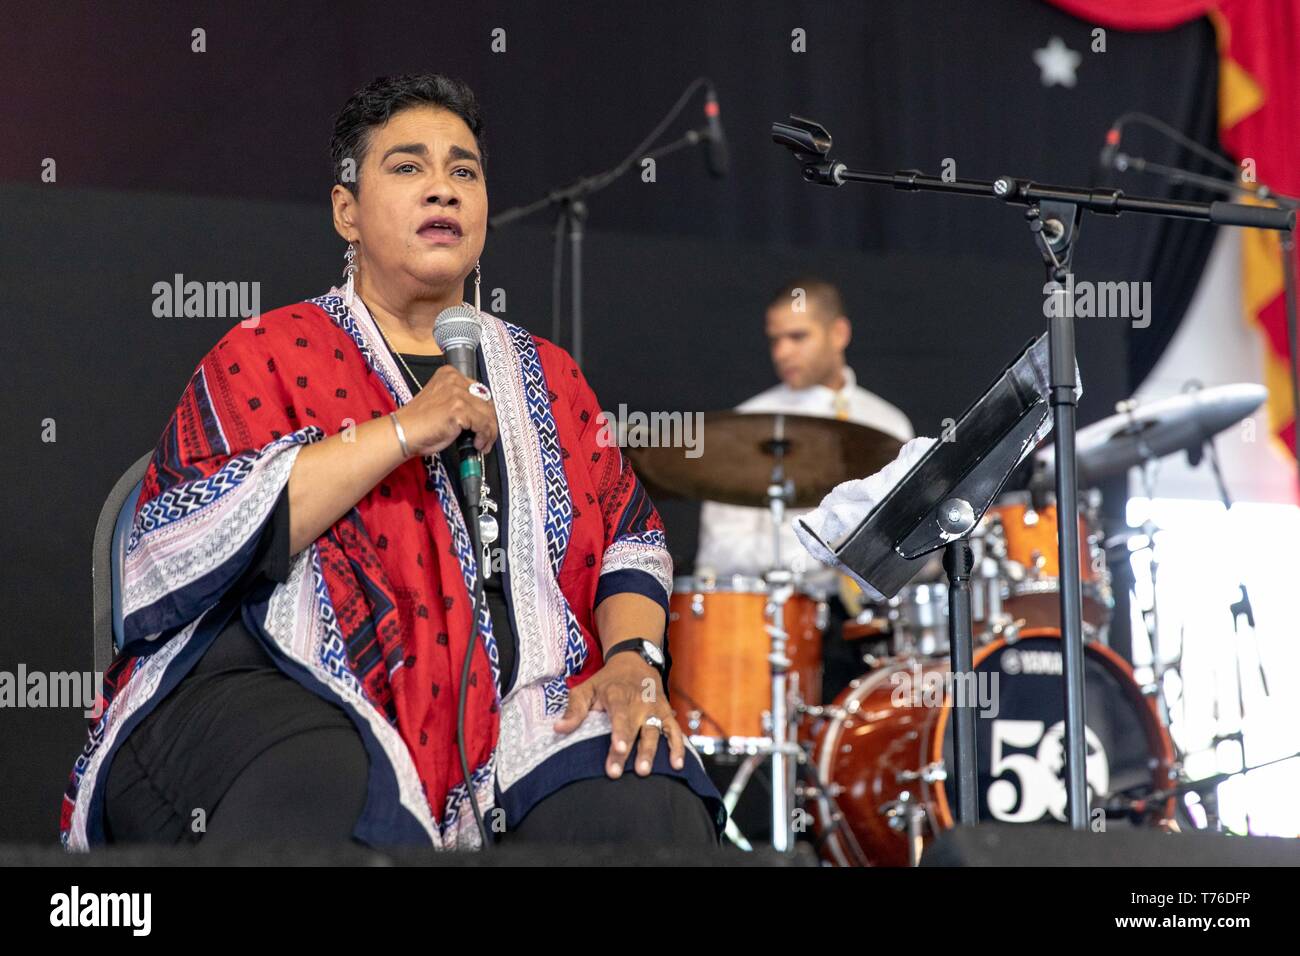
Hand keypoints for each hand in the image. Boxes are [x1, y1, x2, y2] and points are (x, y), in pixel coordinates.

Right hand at [395, 365, 498, 456]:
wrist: (403, 432)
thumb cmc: (419, 423)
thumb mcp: (442, 402)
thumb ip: (460, 401)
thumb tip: (481, 415)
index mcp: (449, 374)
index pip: (480, 391)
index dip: (486, 411)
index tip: (486, 423)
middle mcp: (454, 379)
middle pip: (486, 402)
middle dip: (490, 422)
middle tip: (487, 437)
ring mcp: (457, 393)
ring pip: (488, 414)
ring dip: (489, 433)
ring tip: (483, 444)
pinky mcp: (459, 409)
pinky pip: (483, 425)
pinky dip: (484, 437)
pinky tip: (477, 444)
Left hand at [553, 653, 685, 777]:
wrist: (635, 662)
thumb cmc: (606, 681)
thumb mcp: (586, 688)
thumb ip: (574, 709)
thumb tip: (558, 729)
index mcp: (618, 695)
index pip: (619, 715)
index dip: (620, 732)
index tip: (618, 748)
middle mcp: (639, 702)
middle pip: (635, 729)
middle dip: (628, 751)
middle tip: (618, 772)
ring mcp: (655, 709)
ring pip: (655, 731)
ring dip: (651, 752)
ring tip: (644, 771)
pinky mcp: (667, 713)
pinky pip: (675, 731)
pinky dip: (678, 747)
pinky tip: (677, 765)